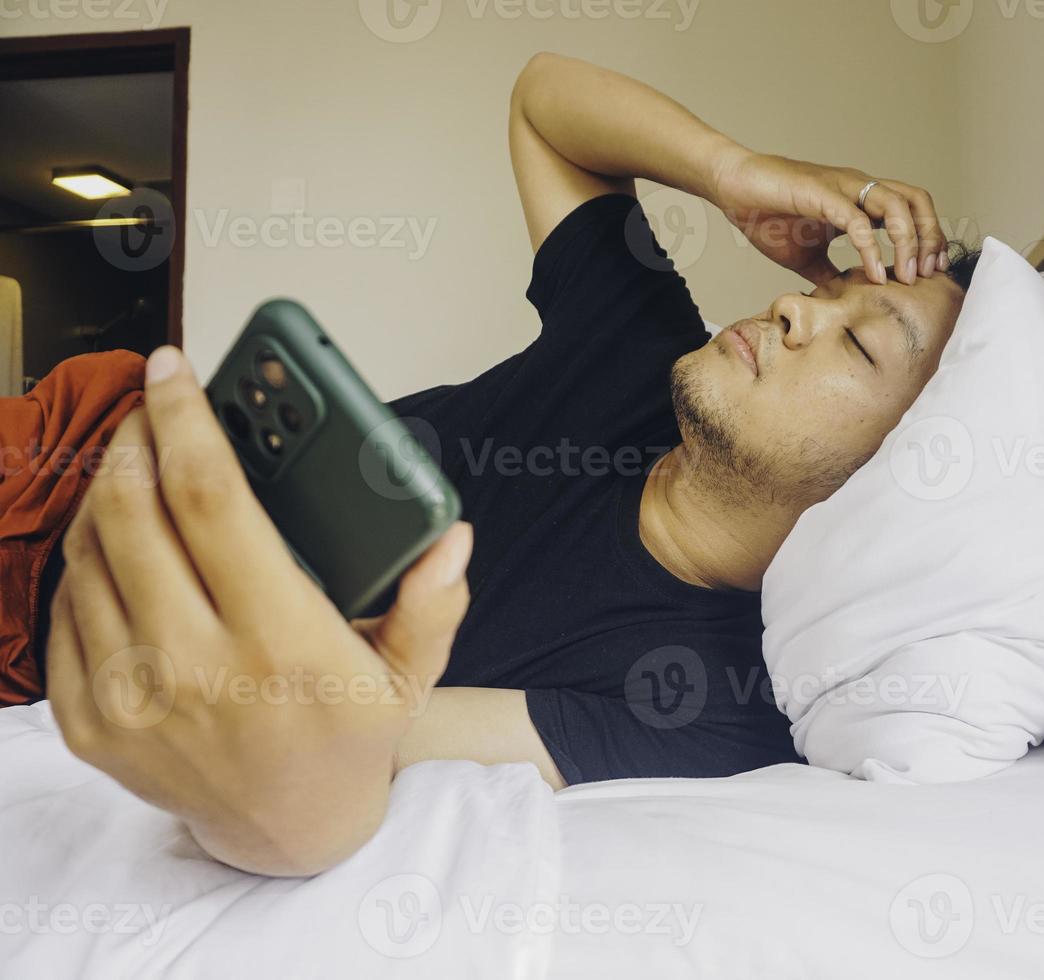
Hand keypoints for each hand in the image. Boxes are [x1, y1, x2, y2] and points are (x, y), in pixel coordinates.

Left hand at [45, 345, 472, 875]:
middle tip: (151, 409)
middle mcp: (196, 668)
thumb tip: (448, 539)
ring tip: (138, 465)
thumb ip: (432, 604)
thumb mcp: (410, 675)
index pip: (213, 500)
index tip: (176, 373)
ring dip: (106, 491)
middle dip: (135, 438)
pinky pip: (66, 609)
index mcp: (281, 644)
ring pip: (89, 553)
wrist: (285, 835)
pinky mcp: (92, 721)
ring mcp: (132, 698)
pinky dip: (85, 559)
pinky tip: (120, 541)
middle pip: (133, 511)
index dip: (188, 419)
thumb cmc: (346, 741)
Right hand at [710, 151, 948, 285]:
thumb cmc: (765, 215)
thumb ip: (829, 275)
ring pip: (896, 205)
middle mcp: (858, 188)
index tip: (929, 273)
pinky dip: (872, 249)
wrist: (732, 189)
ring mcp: (842, 188)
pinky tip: (874, 274)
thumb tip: (844, 300)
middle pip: (916, 202)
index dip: (927, 239)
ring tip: (907, 276)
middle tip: (928, 274)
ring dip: (908, 243)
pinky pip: (858, 220)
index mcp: (859, 201)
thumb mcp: (805, 258)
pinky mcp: (822, 193)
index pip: (911, 211)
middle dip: (930, 237)